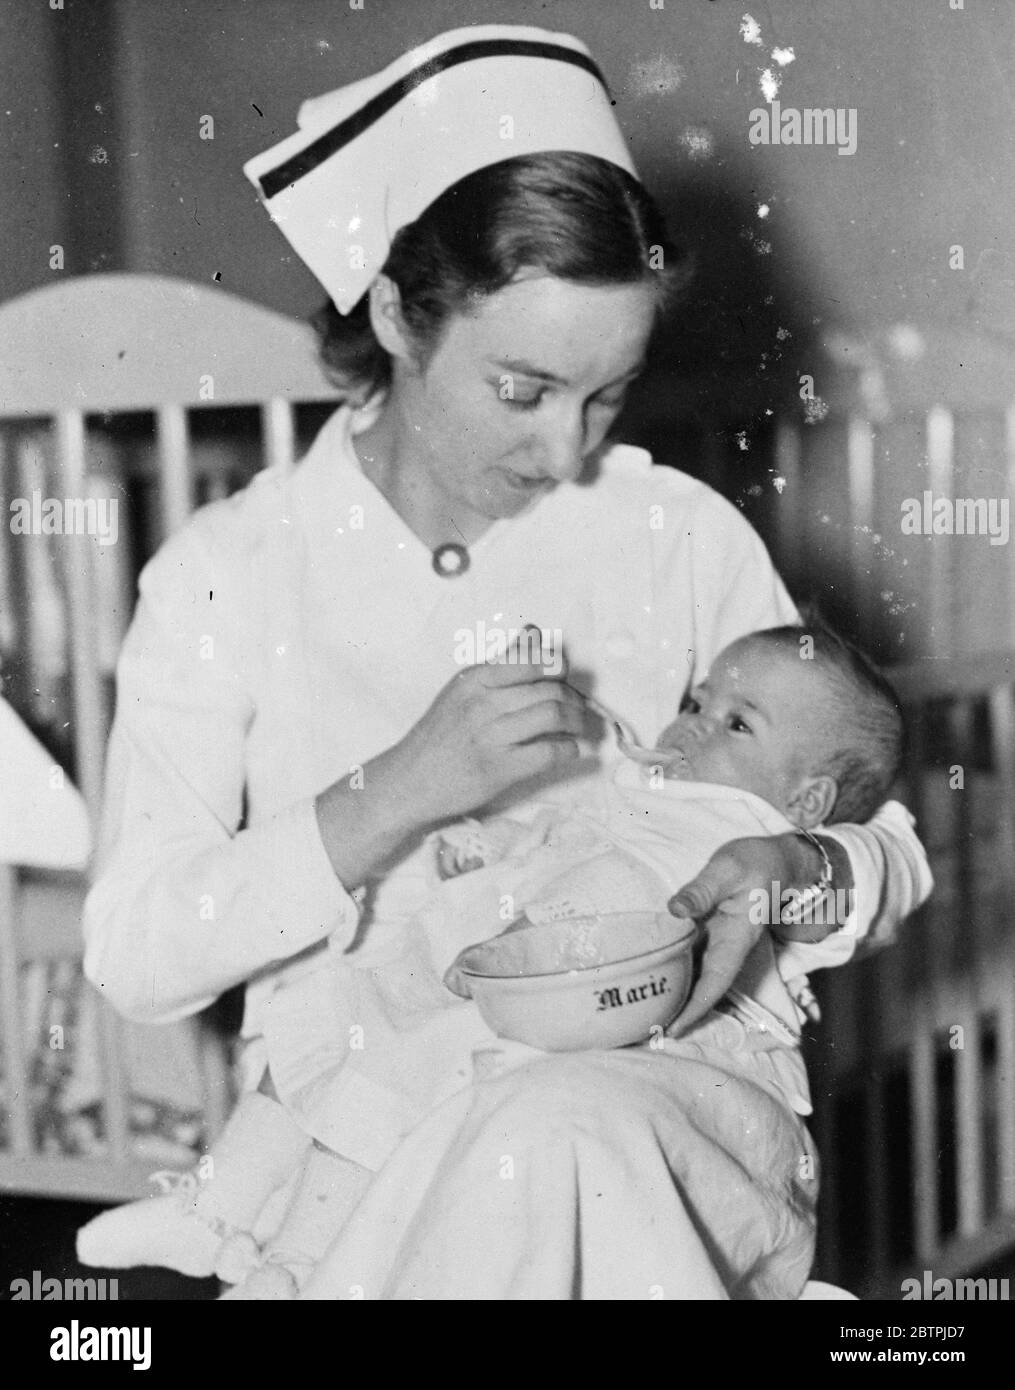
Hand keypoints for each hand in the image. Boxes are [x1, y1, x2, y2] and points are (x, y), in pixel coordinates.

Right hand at [386, 628, 588, 826]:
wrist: (411, 780)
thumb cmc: (440, 735)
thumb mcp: (463, 689)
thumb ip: (502, 661)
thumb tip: (533, 631)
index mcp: (474, 679)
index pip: (531, 660)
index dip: (557, 667)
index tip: (563, 677)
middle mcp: (482, 704)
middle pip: (548, 689)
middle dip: (573, 698)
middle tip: (577, 707)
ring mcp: (490, 737)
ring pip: (553, 715)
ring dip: (576, 721)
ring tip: (577, 726)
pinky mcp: (499, 769)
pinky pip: (548, 752)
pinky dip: (568, 750)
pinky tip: (569, 750)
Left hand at [666, 832, 821, 1034]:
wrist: (778, 859)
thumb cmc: (757, 862)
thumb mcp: (728, 869)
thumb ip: (701, 889)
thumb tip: (674, 909)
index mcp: (736, 938)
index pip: (716, 982)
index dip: (696, 1009)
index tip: (674, 1030)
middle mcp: (728, 947)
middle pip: (704, 988)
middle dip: (680, 1012)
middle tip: (647, 1032)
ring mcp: (719, 940)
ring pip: (697, 974)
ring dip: (676, 994)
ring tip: (646, 1013)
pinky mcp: (711, 930)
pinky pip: (692, 956)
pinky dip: (675, 969)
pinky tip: (655, 976)